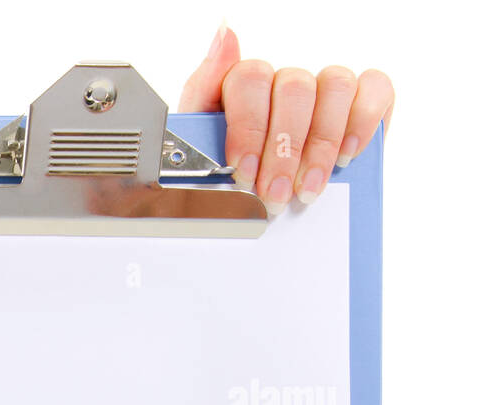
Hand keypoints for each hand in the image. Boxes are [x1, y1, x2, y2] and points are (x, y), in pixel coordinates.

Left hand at [177, 24, 393, 214]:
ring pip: (335, 86)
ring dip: (321, 144)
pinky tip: (346, 156)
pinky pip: (377, 88)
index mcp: (245, 85)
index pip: (251, 78)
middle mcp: (287, 81)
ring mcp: (326, 87)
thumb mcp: (199, 141)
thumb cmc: (228, 173)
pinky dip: (364, 121)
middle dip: (283, 150)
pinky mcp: (364, 99)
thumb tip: (225, 30)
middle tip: (274, 195)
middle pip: (294, 88)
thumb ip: (204, 87)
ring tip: (306, 189)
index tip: (244, 172)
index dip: (248, 127)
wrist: (261, 205)